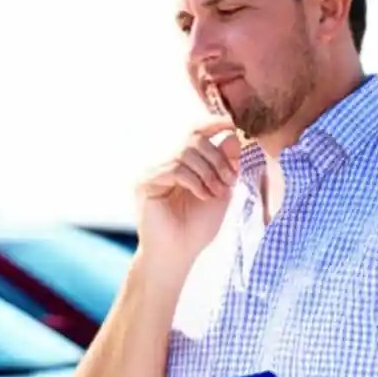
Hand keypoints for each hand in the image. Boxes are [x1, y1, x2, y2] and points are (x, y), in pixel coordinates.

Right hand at [136, 121, 240, 263]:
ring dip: (209, 172)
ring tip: (215, 193)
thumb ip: (226, 164)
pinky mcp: (146, 182)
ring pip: (186, 153)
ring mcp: (153, 171)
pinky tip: (203, 196)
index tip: (231, 124)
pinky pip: (175, 168)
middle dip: (218, 159)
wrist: (179, 253)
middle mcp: (165, 162)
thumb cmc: (198, 226)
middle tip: (229, 181)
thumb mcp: (221, 190)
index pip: (195, 132)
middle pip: (194, 140)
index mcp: (182, 162)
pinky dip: (195, 181)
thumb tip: (232, 135)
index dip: (213, 123)